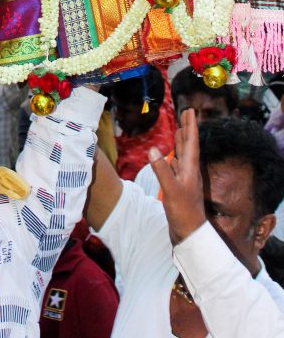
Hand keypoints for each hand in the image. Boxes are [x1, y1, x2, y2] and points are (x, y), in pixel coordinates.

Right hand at [149, 108, 204, 244]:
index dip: (190, 126)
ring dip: (182, 142)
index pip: (191, 143)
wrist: (190, 234)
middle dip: (187, 130)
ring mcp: (186, 179)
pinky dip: (176, 157)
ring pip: (184, 155)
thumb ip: (162, 170)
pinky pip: (179, 166)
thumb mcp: (171, 190)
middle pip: (189, 146)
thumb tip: (153, 149)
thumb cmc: (183, 212)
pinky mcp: (181, 187)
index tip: (190, 111)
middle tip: (186, 114)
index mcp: (190, 169)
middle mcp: (190, 171)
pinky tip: (173, 156)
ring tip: (180, 130)